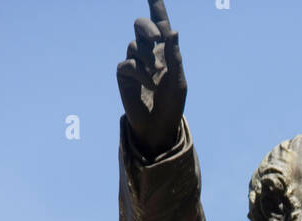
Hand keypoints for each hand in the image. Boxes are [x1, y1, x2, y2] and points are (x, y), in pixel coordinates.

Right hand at [117, 2, 186, 158]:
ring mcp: (134, 62)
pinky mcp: (124, 75)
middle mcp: (147, 52)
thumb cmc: (172, 105)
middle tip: (158, 38)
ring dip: (148, 58)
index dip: (156, 4)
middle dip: (148, 28)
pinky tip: (149, 85)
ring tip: (157, 75)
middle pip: (141, 25)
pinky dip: (140, 73)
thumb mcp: (178, 80)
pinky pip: (129, 64)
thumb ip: (175, 55)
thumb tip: (173, 30)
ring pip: (135, 45)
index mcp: (164, 50)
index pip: (159, 21)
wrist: (160, 127)